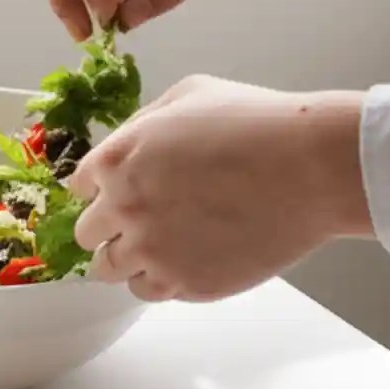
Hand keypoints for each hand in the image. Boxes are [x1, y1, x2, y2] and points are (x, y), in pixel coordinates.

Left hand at [68, 76, 372, 301]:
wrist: (310, 168)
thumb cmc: (257, 123)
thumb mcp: (188, 95)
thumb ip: (142, 125)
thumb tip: (127, 147)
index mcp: (117, 160)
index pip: (79, 187)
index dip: (101, 188)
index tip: (120, 191)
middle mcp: (123, 209)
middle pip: (87, 235)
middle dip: (109, 227)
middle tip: (141, 221)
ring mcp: (152, 251)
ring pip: (110, 270)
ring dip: (128, 259)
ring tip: (161, 246)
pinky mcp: (185, 284)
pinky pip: (151, 292)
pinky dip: (161, 279)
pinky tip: (185, 260)